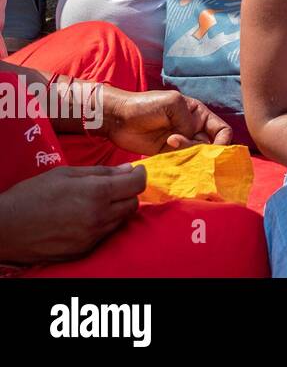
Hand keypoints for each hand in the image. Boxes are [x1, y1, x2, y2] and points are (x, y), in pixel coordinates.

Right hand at [0, 165, 145, 263]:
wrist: (4, 229)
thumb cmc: (31, 195)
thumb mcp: (65, 174)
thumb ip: (101, 172)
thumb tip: (128, 169)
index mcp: (96, 193)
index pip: (137, 184)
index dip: (139, 174)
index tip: (135, 170)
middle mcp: (99, 217)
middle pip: (133, 203)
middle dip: (128, 192)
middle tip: (114, 186)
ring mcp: (92, 237)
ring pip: (121, 221)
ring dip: (117, 209)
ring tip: (97, 202)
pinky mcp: (83, 251)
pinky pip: (105, 236)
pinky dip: (103, 225)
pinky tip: (86, 218)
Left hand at [98, 86, 232, 153]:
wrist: (118, 118)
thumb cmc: (145, 105)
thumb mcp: (172, 103)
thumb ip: (188, 120)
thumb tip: (191, 138)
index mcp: (198, 115)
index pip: (222, 130)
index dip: (223, 141)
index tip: (215, 149)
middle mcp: (192, 130)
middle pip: (211, 147)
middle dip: (204, 151)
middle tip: (185, 145)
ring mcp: (180, 144)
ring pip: (196, 156)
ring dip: (189, 155)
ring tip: (170, 144)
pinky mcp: (167, 155)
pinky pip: (181, 163)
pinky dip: (180, 164)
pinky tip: (169, 156)